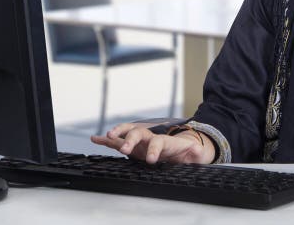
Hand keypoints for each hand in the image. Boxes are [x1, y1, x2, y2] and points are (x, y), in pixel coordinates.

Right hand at [90, 122, 213, 164]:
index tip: (150, 159)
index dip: (153, 149)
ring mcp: (140, 141)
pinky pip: (118, 142)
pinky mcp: (133, 147)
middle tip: (124, 148)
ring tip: (106, 136)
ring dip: (117, 135)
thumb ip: (195, 151)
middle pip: (139, 133)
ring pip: (127, 134)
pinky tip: (95, 139)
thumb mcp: (194, 153)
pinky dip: (106, 141)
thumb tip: (198, 148)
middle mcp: (150, 138)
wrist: (180, 148)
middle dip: (130, 139)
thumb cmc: (186, 151)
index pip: (158, 142)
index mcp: (164, 141)